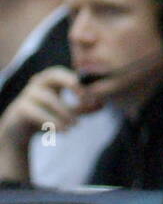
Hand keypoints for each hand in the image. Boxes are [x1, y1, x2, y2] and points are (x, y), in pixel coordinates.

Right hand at [0, 66, 96, 181]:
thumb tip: (103, 104)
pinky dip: (52, 122)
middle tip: (85, 100)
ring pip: (49, 99)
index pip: (66, 71)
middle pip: (54, 75)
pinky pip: (37, 113)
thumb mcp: (67, 112)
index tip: (91, 95)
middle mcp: (38, 82)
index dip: (80, 80)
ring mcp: (27, 94)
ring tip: (75, 126)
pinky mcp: (20, 109)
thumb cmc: (45, 116)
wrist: (18, 132)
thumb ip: (84, 107)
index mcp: (51, 79)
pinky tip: (63, 131)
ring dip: (65, 113)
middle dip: (72, 85)